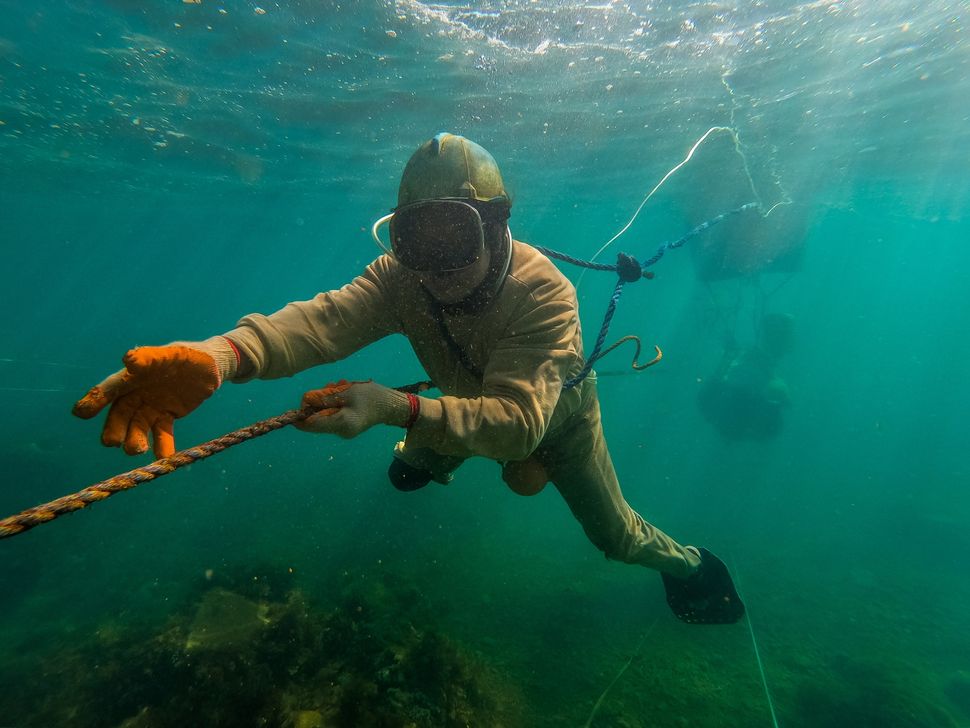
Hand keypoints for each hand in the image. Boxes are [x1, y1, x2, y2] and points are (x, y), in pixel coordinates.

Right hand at [73, 345, 220, 457]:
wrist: (212, 366)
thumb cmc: (189, 356)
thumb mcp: (174, 354)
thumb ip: (151, 358)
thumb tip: (128, 360)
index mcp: (135, 375)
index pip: (111, 388)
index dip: (95, 399)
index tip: (79, 412)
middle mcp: (138, 392)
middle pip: (121, 413)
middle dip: (114, 427)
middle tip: (111, 442)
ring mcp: (151, 406)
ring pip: (138, 426)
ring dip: (135, 439)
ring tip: (136, 450)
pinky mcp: (167, 416)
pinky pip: (162, 433)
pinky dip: (162, 445)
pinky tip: (163, 457)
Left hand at [296, 380, 409, 438]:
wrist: (389, 405)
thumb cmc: (371, 397)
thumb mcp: (346, 392)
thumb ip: (325, 397)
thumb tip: (305, 401)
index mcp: (341, 424)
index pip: (312, 424)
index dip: (301, 415)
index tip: (300, 403)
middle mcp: (339, 432)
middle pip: (316, 420)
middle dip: (318, 403)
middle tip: (330, 387)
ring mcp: (342, 431)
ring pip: (323, 416)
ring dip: (327, 401)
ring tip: (341, 387)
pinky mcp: (344, 427)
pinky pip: (331, 416)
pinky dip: (333, 404)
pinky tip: (343, 394)